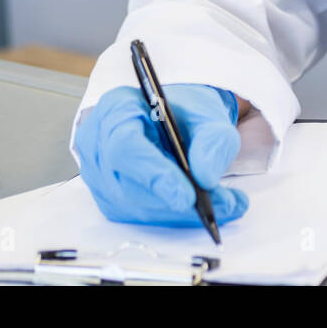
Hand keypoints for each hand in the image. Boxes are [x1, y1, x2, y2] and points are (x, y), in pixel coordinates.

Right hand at [76, 83, 249, 227]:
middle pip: (128, 185)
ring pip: (136, 207)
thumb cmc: (184, 113)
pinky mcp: (112, 200)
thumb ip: (213, 139)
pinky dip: (177, 218)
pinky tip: (209, 210)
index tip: (189, 196)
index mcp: (115, 110)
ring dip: (182, 214)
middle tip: (224, 204)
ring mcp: (100, 176)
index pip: (124, 147)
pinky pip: (141, 217)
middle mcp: (98, 145)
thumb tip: (206, 176)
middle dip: (177, 201)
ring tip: (228, 205)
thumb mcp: (208, 114)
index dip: (154, 174)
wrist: (176, 121)